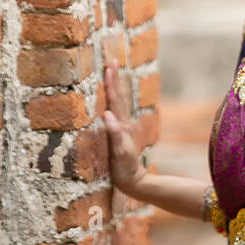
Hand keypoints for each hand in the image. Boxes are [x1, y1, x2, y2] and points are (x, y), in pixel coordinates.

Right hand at [103, 62, 146, 193]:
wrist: (136, 182)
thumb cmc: (126, 169)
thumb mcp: (120, 153)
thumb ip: (115, 134)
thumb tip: (107, 115)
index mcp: (121, 125)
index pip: (115, 100)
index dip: (112, 82)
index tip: (109, 65)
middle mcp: (122, 124)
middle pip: (118, 97)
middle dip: (114, 79)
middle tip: (111, 61)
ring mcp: (122, 129)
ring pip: (117, 104)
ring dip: (114, 88)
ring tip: (110, 75)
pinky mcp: (119, 136)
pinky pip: (115, 114)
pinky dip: (111, 103)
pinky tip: (108, 102)